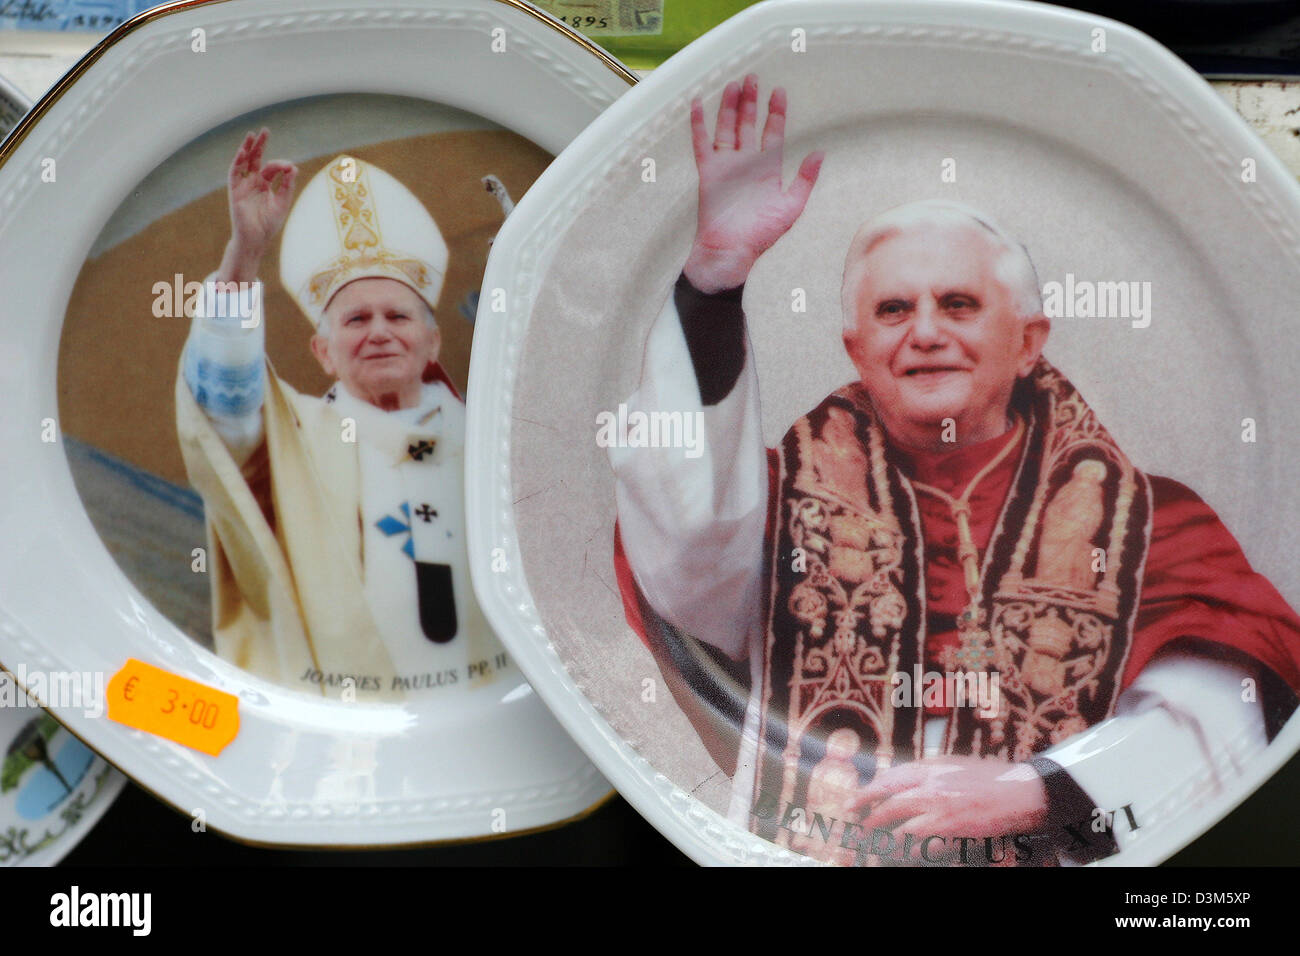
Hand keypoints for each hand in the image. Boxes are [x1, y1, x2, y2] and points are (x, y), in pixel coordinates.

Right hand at [219, 128, 297, 282]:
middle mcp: (252, 182)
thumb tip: (294, 168)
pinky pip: (234, 173)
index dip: (281, 165)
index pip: (272, 168)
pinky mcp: (234, 191)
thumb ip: (287, 186)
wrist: (256, 240)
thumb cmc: (269, 225)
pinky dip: (237, 162)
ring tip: (252, 134)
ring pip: (243, 162)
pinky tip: (242, 151)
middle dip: (260, 145)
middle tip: (265, 130)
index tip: (290, 167)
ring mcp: (242, 185)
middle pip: (255, 159)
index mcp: (264, 185)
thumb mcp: (282, 203)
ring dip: (247, 148)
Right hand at [683, 74, 822, 292]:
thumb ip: (805, 179)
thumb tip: (820, 153)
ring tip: (733, 85)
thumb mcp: (791, 207)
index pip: (773, 134)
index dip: (776, 113)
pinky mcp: (708, 172)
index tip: (778, 92)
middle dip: (752, 102)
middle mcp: (746, 164)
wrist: (730, 250)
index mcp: (767, 170)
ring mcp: (726, 166)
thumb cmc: (760, 235)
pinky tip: (699, 104)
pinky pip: (702, 143)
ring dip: (730, 107)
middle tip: (753, 78)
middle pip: (749, 125)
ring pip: (727, 128)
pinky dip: (699, 124)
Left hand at [851, 755, 1049, 856]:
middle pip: (889, 803)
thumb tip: (903, 780)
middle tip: (857, 827)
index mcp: (930, 768)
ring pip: (901, 828)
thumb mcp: (954, 764)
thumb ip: (928, 771)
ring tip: (876, 847)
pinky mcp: (952, 829)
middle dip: (868, 817)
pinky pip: (923, 845)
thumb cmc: (990, 777)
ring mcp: (940, 809)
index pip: (889, 779)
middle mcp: (931, 786)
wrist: (1021, 791)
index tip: (854, 802)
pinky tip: (905, 855)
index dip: (868, 792)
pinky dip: (911, 852)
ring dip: (886, 840)